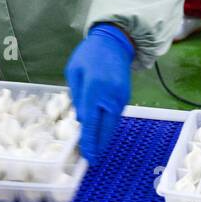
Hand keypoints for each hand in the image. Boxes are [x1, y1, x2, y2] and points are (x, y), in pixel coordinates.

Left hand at [65, 23, 134, 164]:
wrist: (115, 41)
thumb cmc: (89, 55)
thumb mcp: (74, 72)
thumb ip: (77, 97)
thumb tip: (82, 119)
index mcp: (94, 90)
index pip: (91, 123)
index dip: (89, 142)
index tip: (87, 156)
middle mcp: (110, 97)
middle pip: (106, 129)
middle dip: (99, 146)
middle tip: (92, 160)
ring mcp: (121, 98)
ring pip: (112, 125)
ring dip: (104, 138)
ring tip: (95, 149)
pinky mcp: (125, 97)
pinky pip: (115, 116)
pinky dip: (108, 127)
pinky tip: (101, 132)